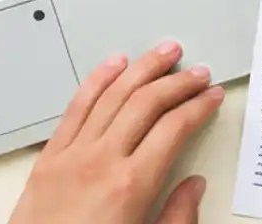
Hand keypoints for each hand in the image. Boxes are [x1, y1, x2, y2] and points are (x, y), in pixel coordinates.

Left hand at [9, 41, 224, 223]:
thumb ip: (178, 217)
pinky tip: (113, 65)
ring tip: (164, 52)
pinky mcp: (50, 156)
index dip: (198, 107)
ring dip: (142, 69)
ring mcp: (73, 154)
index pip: (174, 129)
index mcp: (132, 186)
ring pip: (113, 95)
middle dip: (177, 82)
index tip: (211, 96)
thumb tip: (195, 186)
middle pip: (147, 103)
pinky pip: (76, 107)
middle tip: (196, 72)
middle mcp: (102, 161)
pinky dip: (97, 80)